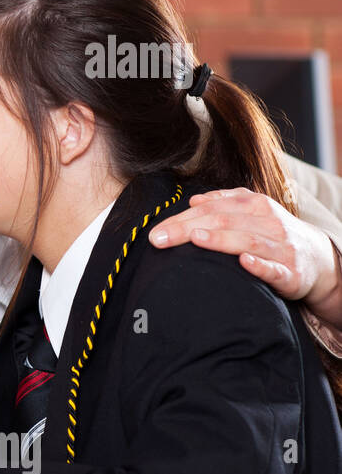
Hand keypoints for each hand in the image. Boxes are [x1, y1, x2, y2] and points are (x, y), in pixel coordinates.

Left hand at [149, 187, 341, 321]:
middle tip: (158, 240)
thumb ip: (224, 203)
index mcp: (254, 205)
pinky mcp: (292, 272)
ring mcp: (281, 247)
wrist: (318, 258)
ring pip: (248, 240)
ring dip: (220, 240)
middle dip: (187, 229)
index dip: (181, 219)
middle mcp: (268, 222)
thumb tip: (193, 201)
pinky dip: (260, 265)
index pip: (212, 208)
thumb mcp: (252, 213)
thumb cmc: (273, 234)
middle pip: (223, 221)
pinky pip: (275, 269)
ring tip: (195, 238)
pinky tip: (243, 262)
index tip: (155, 233)